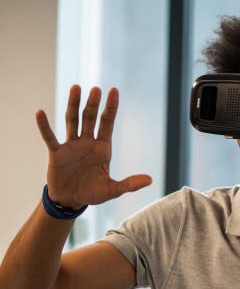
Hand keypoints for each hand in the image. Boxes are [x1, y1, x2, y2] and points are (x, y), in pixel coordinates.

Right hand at [36, 85, 151, 207]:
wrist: (71, 200)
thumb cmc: (93, 193)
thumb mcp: (113, 189)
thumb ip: (129, 184)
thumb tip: (150, 180)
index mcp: (102, 148)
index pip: (107, 123)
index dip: (111, 108)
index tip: (114, 91)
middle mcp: (87, 143)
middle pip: (90, 118)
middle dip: (93, 104)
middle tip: (97, 89)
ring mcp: (71, 146)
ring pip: (72, 121)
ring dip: (73, 105)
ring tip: (76, 88)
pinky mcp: (57, 153)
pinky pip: (50, 137)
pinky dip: (44, 126)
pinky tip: (40, 113)